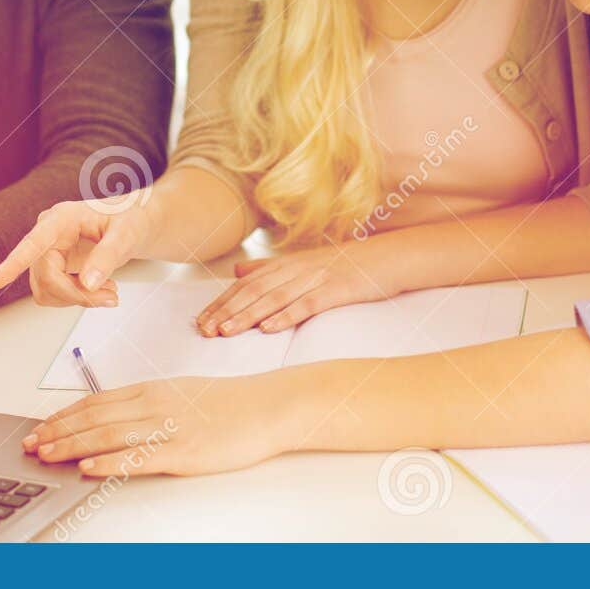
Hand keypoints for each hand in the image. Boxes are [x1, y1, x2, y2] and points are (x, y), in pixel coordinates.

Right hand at [0, 195, 160, 307]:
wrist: (134, 223)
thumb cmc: (130, 219)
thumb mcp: (127, 234)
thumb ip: (107, 256)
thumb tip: (88, 283)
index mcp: (62, 218)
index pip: (33, 243)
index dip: (13, 263)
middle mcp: (48, 235)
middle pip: (46, 277)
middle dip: (77, 295)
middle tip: (111, 297)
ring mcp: (47, 253)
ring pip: (46, 291)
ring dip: (78, 299)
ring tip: (109, 291)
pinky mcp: (52, 268)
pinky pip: (52, 295)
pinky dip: (76, 299)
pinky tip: (98, 290)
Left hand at [22, 373, 299, 476]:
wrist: (264, 407)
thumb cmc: (226, 402)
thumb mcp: (179, 393)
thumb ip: (146, 403)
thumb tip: (113, 415)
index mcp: (150, 389)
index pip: (95, 401)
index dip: (63, 415)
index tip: (41, 427)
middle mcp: (153, 404)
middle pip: (94, 418)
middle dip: (57, 432)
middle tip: (31, 445)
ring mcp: (167, 427)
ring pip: (108, 436)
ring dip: (72, 446)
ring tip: (46, 455)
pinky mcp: (182, 451)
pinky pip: (138, 458)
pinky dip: (109, 463)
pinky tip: (88, 469)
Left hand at [195, 242, 395, 336]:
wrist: (388, 256)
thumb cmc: (345, 264)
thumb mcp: (303, 262)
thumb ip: (269, 267)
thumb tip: (238, 271)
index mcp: (286, 263)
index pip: (245, 283)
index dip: (222, 302)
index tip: (201, 321)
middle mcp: (297, 268)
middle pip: (254, 290)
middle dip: (227, 311)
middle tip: (205, 331)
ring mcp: (317, 278)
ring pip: (275, 297)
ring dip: (248, 315)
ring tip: (226, 332)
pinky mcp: (337, 289)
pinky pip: (308, 304)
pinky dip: (286, 315)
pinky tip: (269, 328)